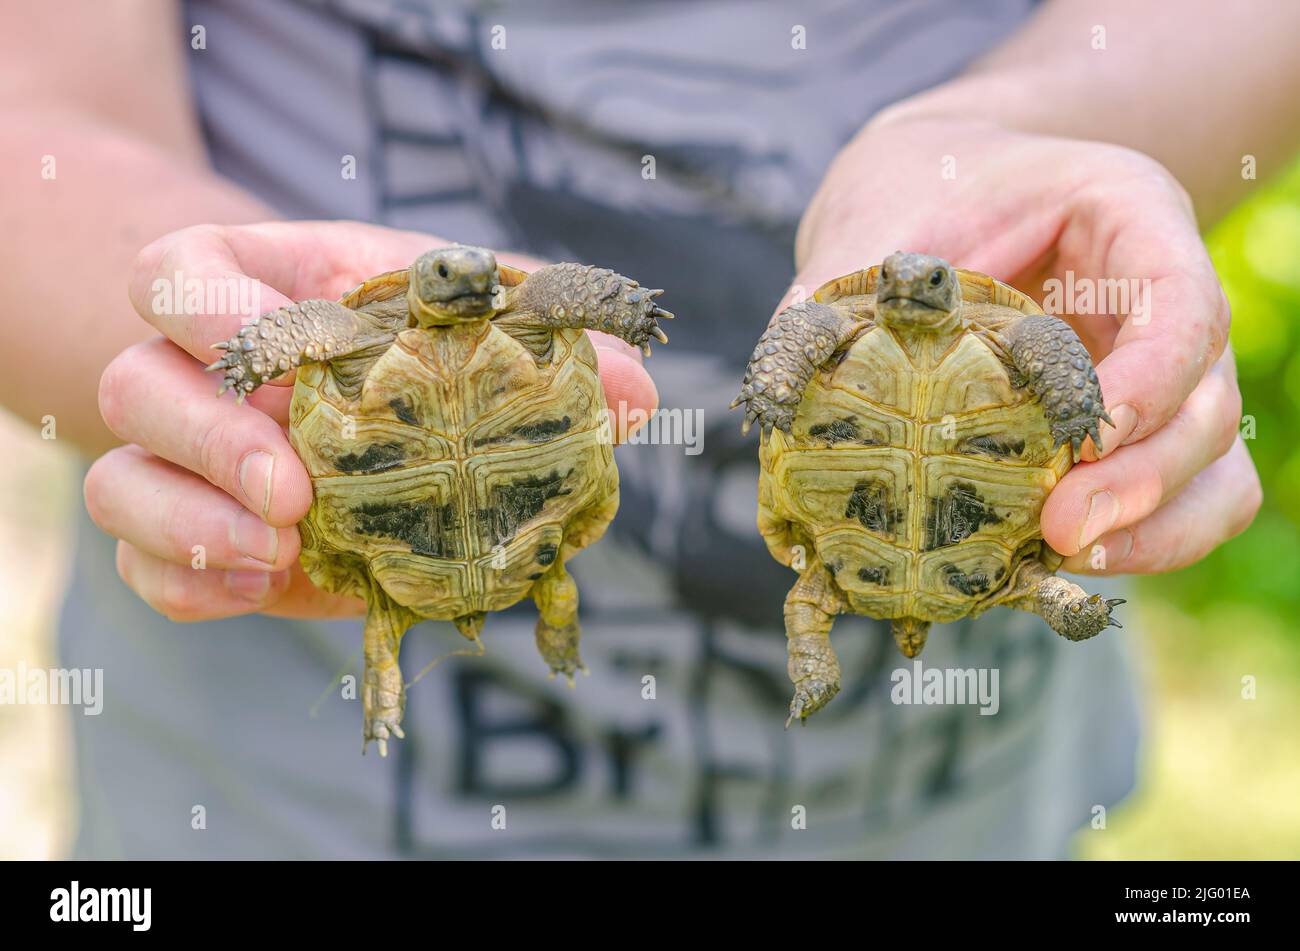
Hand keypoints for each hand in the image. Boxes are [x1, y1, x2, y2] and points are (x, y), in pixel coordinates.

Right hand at [86, 221, 657, 620]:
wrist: (344, 395)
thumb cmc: (405, 335)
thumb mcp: (468, 315)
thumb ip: (543, 335)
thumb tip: (636, 391)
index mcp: (248, 289)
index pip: (176, 274)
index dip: (208, 306)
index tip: (278, 349)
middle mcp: (195, 372)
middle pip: (140, 385)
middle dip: (212, 439)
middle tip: (298, 487)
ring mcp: (184, 462)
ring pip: (120, 480)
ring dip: (192, 522)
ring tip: (281, 547)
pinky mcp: (194, 539)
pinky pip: (143, 564)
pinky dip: (189, 581)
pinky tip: (264, 584)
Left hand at [790, 115, 1260, 574]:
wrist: (938, 186)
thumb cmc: (917, 187)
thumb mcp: (877, 215)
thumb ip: (842, 291)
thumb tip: (786, 396)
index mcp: (1128, 217)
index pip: (1183, 306)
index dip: (1148, 384)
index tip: (1081, 442)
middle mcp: (1163, 299)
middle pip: (1209, 404)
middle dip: (1143, 481)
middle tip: (1057, 533)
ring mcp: (1158, 372)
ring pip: (1214, 467)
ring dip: (1153, 531)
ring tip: (1060, 560)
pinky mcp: (1131, 432)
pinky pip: (1176, 503)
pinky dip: (1136, 543)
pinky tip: (1052, 561)